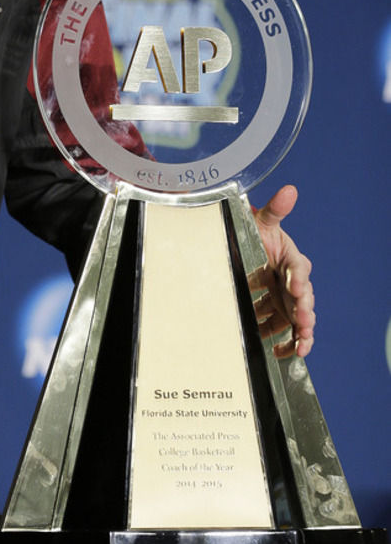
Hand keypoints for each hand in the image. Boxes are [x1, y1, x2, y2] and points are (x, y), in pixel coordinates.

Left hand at [249, 185, 315, 357]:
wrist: (239, 249)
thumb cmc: (254, 234)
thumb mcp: (261, 222)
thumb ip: (275, 210)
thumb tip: (290, 190)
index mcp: (290, 258)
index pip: (299, 268)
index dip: (299, 278)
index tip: (296, 287)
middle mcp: (291, 281)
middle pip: (302, 298)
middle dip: (304, 312)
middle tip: (303, 322)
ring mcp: (284, 298)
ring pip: (296, 318)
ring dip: (299, 333)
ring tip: (298, 348)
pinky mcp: (276, 312)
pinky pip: (282, 329)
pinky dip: (283, 342)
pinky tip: (281, 354)